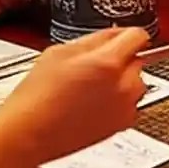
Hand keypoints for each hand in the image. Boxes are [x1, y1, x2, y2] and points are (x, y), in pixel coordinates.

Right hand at [0, 27, 148, 163]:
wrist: (30, 133)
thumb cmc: (37, 97)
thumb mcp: (59, 52)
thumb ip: (94, 39)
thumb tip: (113, 35)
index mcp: (109, 62)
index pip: (138, 36)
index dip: (126, 34)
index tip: (119, 38)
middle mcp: (125, 85)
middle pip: (136, 60)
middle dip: (119, 60)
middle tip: (91, 67)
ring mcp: (126, 107)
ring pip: (134, 83)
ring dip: (120, 81)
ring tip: (88, 88)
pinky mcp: (123, 124)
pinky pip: (129, 104)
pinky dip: (117, 102)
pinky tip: (91, 104)